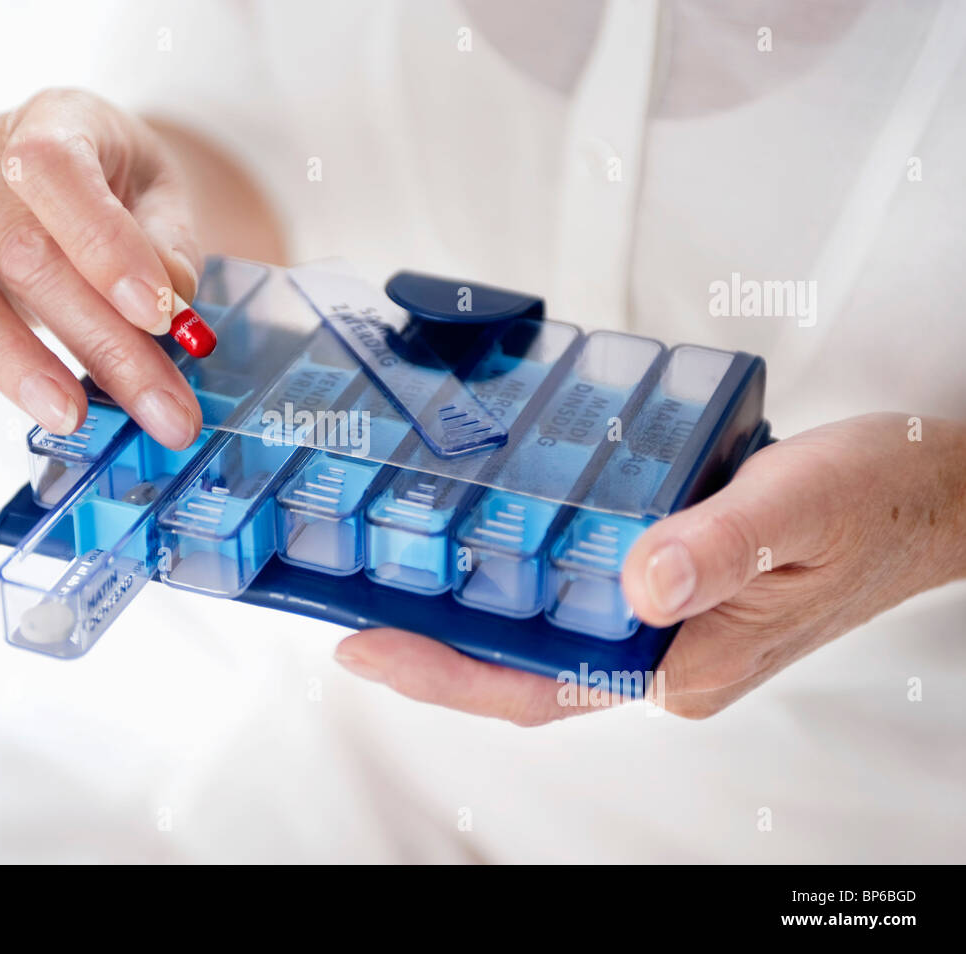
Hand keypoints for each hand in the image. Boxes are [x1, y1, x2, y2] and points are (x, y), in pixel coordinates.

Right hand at [0, 88, 204, 447]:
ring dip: (13, 360)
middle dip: (102, 342)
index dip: (110, 247)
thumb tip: (167, 300)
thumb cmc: (128, 193)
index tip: (161, 315)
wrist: (93, 181)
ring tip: (70, 415)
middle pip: (23, 253)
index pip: (59, 173)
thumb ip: (168, 245)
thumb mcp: (166, 199)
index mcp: (49, 124)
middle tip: (162, 409)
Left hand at [335, 414, 965, 721]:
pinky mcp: (668, 576)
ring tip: (391, 566)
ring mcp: (663, 617)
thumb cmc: (879, 502)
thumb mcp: (801, 511)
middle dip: (431, 642)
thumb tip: (640, 581)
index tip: (368, 643)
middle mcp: (664, 650)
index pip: (543, 687)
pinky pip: (577, 582)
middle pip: (522, 664)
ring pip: (544, 624)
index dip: (447, 673)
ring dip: (469, 603)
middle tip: (347, 599)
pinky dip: (523, 561)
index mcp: (686, 661)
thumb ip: (723, 546)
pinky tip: (487, 526)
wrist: (932, 487)